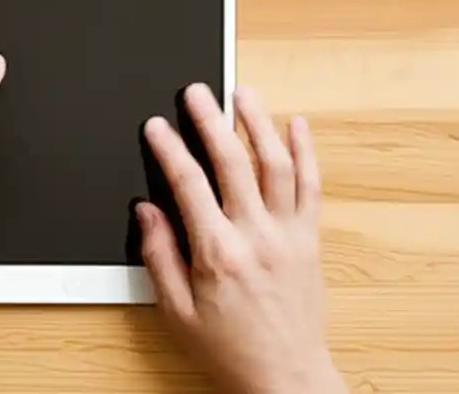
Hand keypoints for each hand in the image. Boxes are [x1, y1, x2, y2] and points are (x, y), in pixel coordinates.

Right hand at [138, 84, 345, 393]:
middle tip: (197, 92)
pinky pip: (311, 186)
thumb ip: (158, 256)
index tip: (157, 126)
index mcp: (218, 254)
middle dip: (211, 120)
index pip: (189, 184)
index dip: (169, 149)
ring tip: (244, 94)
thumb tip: (147, 212)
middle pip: (233, 162)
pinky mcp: (310, 240)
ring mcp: (289, 236)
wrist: (286, 377)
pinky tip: (297, 126)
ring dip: (259, 123)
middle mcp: (257, 237)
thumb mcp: (176, 312)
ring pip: (277, 164)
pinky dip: (306, 152)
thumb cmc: (231, 350)